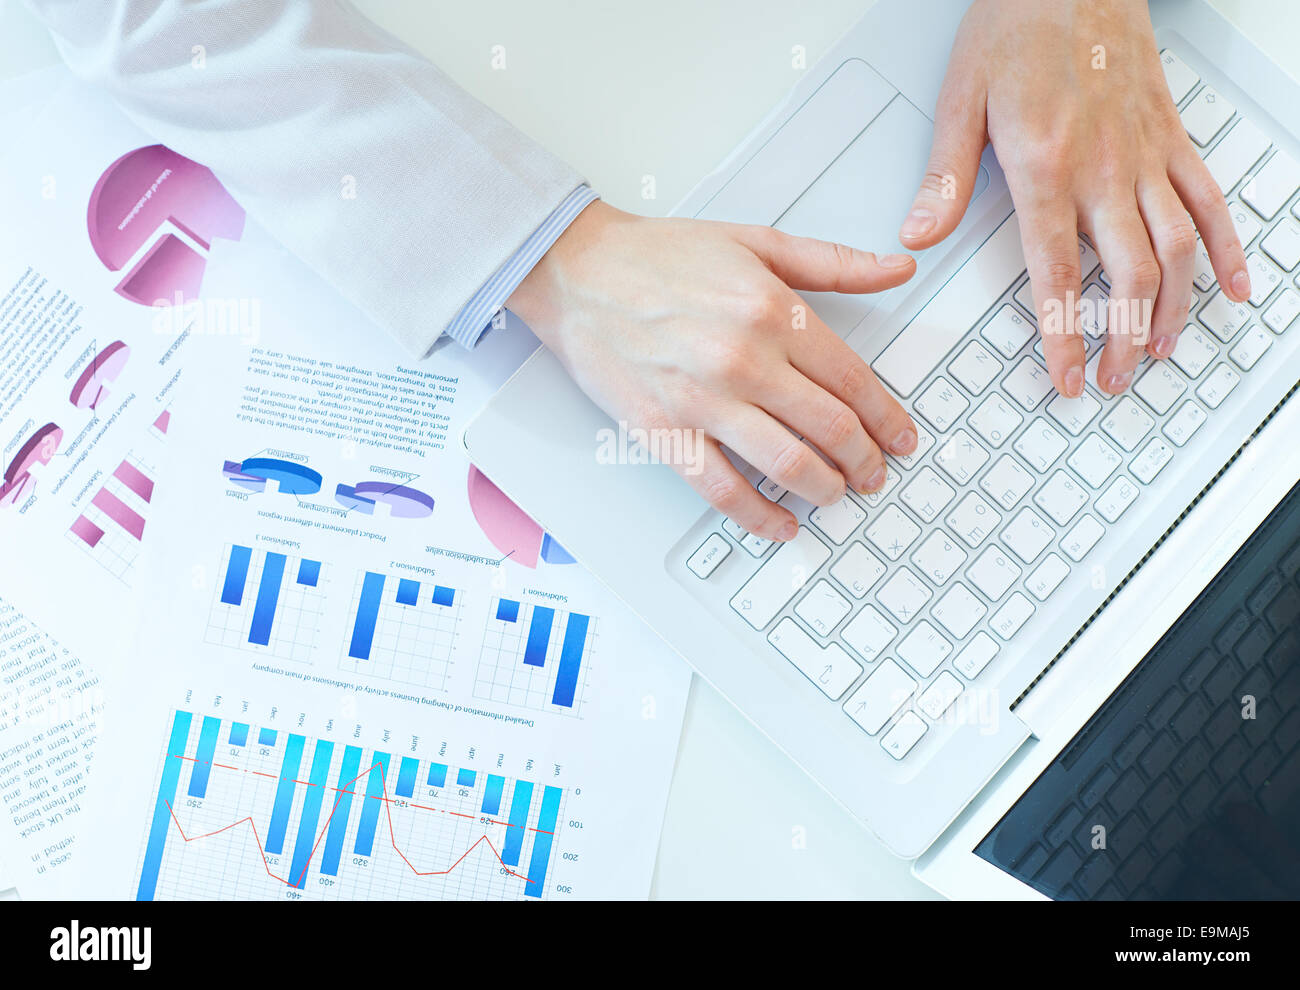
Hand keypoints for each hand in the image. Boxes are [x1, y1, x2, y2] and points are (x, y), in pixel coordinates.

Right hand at [507, 201, 919, 540]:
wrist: (577, 271)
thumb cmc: (658, 256)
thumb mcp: (756, 240)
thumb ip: (832, 262)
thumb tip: (895, 269)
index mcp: (771, 311)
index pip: (851, 379)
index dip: (886, 417)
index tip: (900, 438)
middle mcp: (743, 359)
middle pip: (830, 428)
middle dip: (864, 461)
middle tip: (874, 474)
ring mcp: (702, 400)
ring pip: (787, 465)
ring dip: (825, 490)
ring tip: (836, 496)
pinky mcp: (664, 431)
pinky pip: (721, 489)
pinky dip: (758, 516)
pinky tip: (779, 524)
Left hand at [902, 0, 1249, 396]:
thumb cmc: (1016, 24)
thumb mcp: (960, 98)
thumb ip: (944, 177)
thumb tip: (919, 235)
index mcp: (1046, 167)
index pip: (1056, 275)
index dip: (1064, 337)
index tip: (1067, 378)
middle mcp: (1105, 168)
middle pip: (1127, 275)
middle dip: (1123, 340)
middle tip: (1115, 380)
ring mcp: (1146, 154)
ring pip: (1178, 247)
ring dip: (1175, 308)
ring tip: (1162, 351)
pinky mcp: (1173, 136)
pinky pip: (1213, 199)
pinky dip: (1230, 247)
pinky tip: (1235, 286)